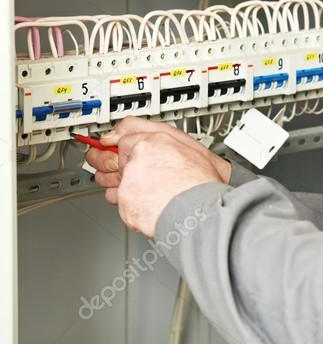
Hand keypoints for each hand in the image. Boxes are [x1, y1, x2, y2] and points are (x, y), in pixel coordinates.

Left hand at [85, 117, 230, 235]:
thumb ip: (156, 133)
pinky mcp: (126, 206)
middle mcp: (134, 162)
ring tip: (133, 188)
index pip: (122, 136)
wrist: (201, 212)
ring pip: (108, 184)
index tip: (109, 143)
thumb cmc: (201, 181)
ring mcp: (127, 185)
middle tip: (100, 161)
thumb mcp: (189, 143)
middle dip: (101, 160)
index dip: (118, 142)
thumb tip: (127, 132)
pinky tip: (145, 203)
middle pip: (103, 158)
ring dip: (115, 185)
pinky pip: (120, 205)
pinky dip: (130, 206)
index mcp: (149, 143)